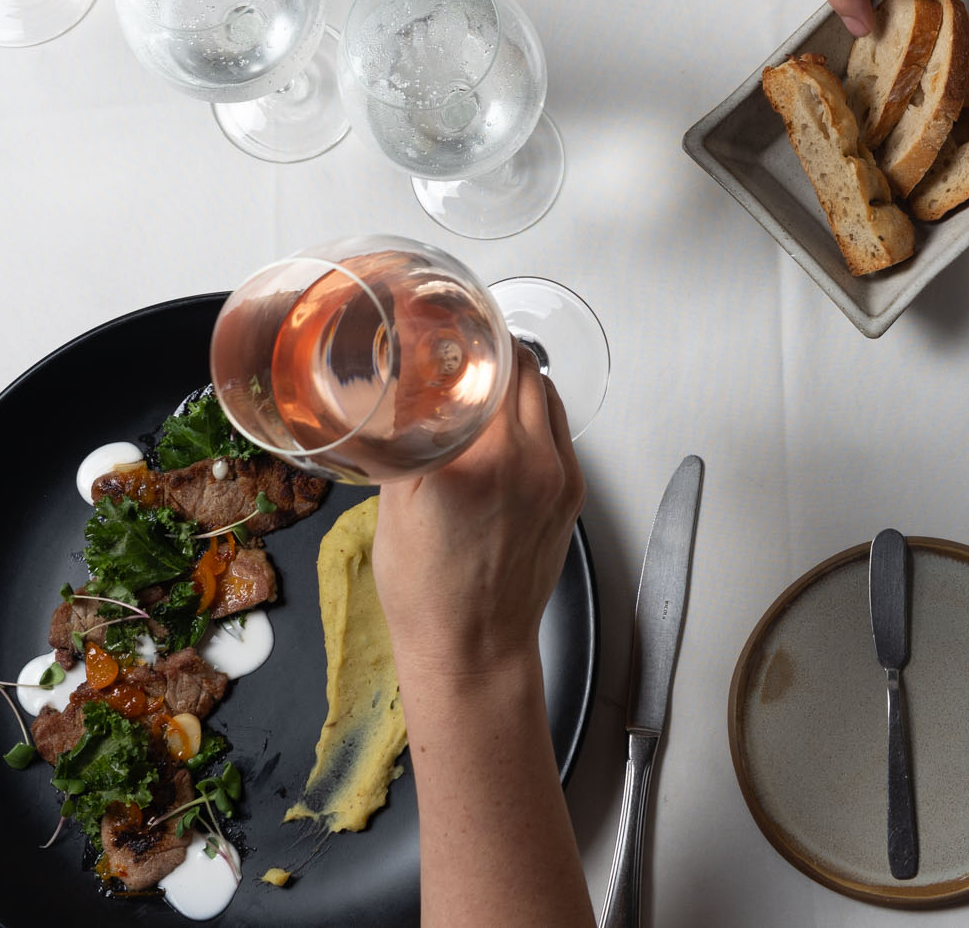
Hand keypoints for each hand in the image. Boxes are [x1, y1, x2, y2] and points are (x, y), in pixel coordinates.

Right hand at [372, 352, 584, 685]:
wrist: (474, 647)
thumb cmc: (427, 593)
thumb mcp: (394, 504)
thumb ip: (407, 437)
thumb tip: (407, 388)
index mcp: (473, 462)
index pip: (485, 364)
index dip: (466, 334)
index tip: (445, 321)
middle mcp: (525, 462)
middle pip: (523, 368)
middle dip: (492, 350)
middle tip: (463, 345)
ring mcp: (557, 476)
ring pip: (545, 394)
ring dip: (518, 380)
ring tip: (483, 383)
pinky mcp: (574, 492)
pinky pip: (558, 429)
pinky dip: (535, 414)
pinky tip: (506, 425)